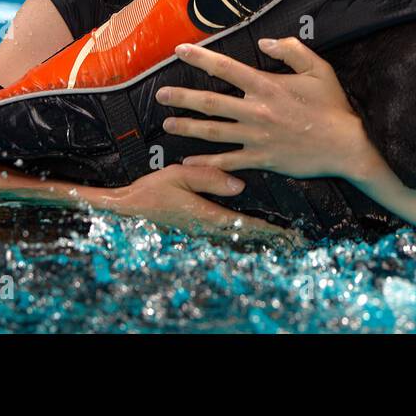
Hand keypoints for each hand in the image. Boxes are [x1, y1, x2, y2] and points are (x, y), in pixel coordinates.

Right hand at [107, 163, 286, 234]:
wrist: (123, 210)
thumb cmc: (149, 192)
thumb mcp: (179, 176)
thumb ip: (210, 178)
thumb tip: (240, 185)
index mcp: (207, 215)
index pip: (245, 224)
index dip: (269, 229)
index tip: (288, 233)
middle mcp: (207, 228)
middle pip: (245, 235)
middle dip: (268, 237)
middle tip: (292, 239)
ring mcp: (200, 233)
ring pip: (236, 237)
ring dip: (256, 237)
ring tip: (277, 238)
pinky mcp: (194, 232)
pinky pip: (223, 236)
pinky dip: (240, 235)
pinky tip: (247, 233)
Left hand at [156, 37, 371, 180]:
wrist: (344, 146)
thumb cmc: (332, 106)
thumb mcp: (319, 68)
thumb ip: (291, 50)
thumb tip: (265, 41)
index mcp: (267, 86)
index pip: (226, 68)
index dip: (200, 57)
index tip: (180, 50)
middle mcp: (255, 110)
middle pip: (210, 102)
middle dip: (182, 97)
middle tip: (161, 94)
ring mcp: (256, 136)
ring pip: (213, 132)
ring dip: (187, 127)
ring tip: (168, 124)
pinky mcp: (260, 158)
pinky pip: (228, 160)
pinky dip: (207, 162)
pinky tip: (189, 162)